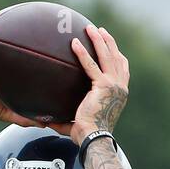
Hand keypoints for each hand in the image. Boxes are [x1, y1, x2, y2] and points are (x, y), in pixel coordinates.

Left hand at [48, 25, 129, 144]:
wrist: (93, 139)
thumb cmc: (87, 135)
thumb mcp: (79, 122)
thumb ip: (65, 119)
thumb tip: (47, 121)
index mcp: (120, 95)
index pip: (122, 70)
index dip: (117, 56)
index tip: (112, 47)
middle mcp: (120, 88)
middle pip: (117, 58)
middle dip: (108, 42)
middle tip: (99, 31)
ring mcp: (114, 85)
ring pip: (107, 56)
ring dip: (98, 40)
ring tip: (90, 28)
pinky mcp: (104, 86)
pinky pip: (91, 65)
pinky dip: (82, 53)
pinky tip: (74, 43)